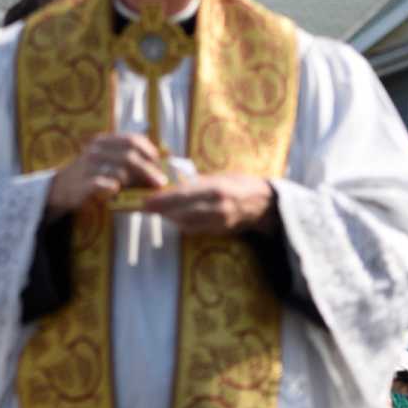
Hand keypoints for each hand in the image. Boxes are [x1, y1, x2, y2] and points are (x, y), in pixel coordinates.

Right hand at [45, 132, 166, 218]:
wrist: (59, 187)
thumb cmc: (90, 174)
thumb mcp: (105, 160)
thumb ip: (126, 158)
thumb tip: (158, 163)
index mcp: (104, 142)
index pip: (132, 140)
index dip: (149, 151)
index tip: (159, 164)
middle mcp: (96, 151)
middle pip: (129, 156)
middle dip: (148, 170)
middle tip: (159, 183)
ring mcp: (88, 167)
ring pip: (120, 171)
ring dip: (136, 182)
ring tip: (144, 191)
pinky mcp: (83, 184)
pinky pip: (104, 184)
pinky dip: (115, 188)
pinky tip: (120, 192)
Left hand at [145, 174, 275, 234]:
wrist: (262, 202)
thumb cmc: (237, 183)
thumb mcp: (218, 177)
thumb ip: (196, 183)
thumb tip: (171, 185)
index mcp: (216, 188)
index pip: (183, 194)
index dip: (163, 199)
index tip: (147, 200)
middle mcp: (217, 206)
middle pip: (182, 211)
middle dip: (162, 210)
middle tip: (145, 207)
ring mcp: (219, 220)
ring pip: (186, 223)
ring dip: (170, 218)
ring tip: (157, 211)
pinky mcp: (220, 230)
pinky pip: (195, 229)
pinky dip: (182, 224)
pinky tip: (175, 218)